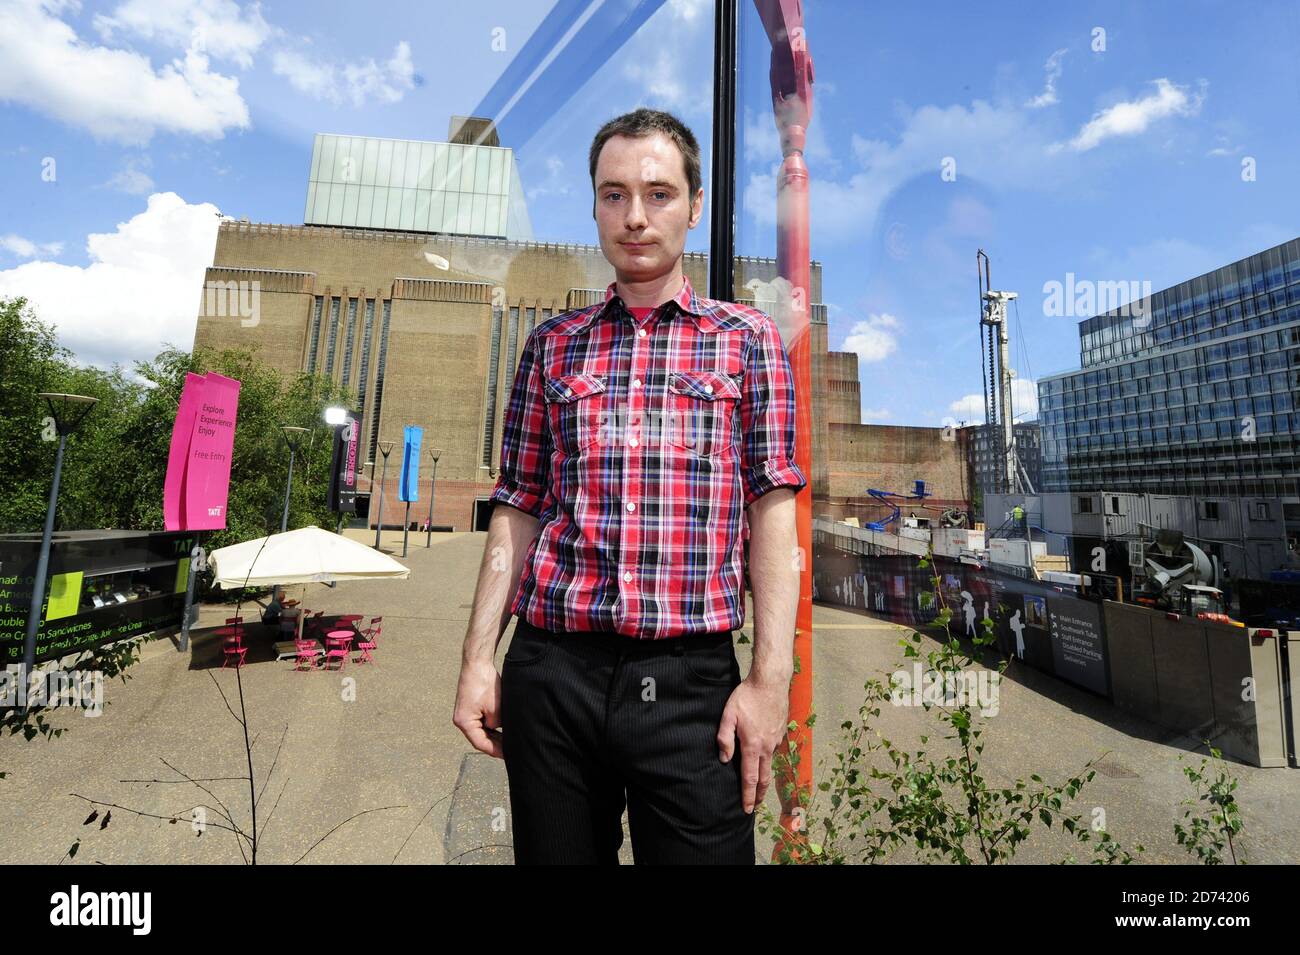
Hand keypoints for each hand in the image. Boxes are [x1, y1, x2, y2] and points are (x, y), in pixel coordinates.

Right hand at [452, 659, 503, 758]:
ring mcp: (465, 714)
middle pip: (480, 738)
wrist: (478, 663)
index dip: (495, 751)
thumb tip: (501, 730)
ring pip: (482, 731)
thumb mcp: (496, 709)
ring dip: (494, 736)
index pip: (481, 743)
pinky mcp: (470, 707)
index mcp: (464, 722)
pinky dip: (492, 726)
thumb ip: (498, 725)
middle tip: (511, 752)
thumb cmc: (485, 683)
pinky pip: (481, 722)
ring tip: (510, 742)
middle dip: (496, 745)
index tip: (508, 756)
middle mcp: (461, 720)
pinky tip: (504, 730)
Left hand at [716, 676, 789, 813]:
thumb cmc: (747, 696)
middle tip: (753, 807)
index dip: (747, 795)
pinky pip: (773, 751)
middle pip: (764, 778)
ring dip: (764, 779)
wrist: (771, 682)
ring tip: (758, 788)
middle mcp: (767, 747)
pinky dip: (767, 760)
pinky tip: (762, 758)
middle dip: (758, 795)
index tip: (746, 809)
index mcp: (752, 745)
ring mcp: (776, 740)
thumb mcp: (728, 714)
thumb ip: (724, 738)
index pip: (749, 777)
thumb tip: (724, 759)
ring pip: (770, 765)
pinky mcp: (781, 733)